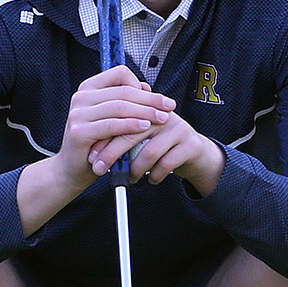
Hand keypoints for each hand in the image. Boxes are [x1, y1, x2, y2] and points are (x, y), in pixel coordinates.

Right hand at [64, 64, 175, 187]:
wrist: (72, 170)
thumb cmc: (95, 144)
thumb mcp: (111, 118)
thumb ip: (125, 102)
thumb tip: (146, 87)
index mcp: (88, 88)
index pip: (120, 74)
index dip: (142, 84)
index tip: (159, 98)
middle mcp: (80, 97)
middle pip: (123, 91)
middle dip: (150, 99)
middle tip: (169, 107)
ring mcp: (78, 114)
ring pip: (119, 107)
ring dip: (145, 112)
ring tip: (162, 118)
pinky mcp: (79, 132)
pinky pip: (111, 125)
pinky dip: (131, 125)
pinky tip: (145, 127)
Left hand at [91, 106, 224, 196]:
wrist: (195, 152)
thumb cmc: (161, 145)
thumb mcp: (140, 137)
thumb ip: (120, 137)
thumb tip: (92, 153)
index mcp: (148, 108)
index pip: (120, 118)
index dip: (104, 137)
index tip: (92, 155)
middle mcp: (163, 115)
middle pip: (132, 133)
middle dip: (112, 154)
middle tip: (100, 169)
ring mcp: (179, 129)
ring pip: (149, 152)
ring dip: (135, 169)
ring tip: (129, 177)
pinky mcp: (190, 146)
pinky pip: (166, 165)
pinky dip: (154, 176)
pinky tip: (150, 178)